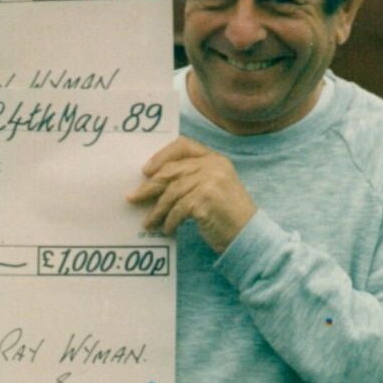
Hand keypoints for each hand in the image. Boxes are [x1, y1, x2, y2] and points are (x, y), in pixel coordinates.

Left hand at [127, 136, 255, 254]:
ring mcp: (211, 181)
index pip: (183, 145)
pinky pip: (178, 209)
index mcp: (215, 159)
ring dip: (157, 210)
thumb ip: (191, 179)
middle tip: (133, 198)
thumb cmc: (227, 216)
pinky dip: (170, 221)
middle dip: (149, 186)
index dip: (161, 156)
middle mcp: (214, 166)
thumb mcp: (213, 189)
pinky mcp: (206, 199)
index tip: (146, 171)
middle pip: (171, 171)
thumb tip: (153, 183)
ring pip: (172, 192)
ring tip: (149, 222)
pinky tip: (167, 230)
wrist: (249, 236)